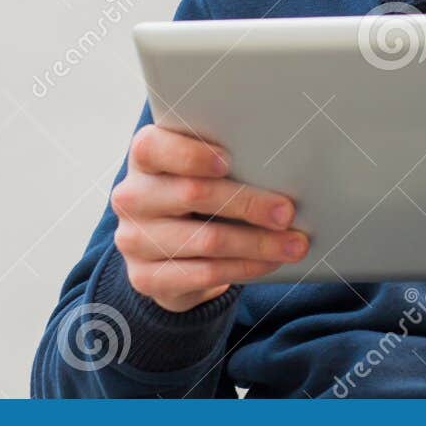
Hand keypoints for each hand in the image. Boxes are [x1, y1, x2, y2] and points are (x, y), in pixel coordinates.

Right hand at [109, 123, 308, 312]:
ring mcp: (134, 240)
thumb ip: (227, 160)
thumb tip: (284, 169)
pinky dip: (244, 268)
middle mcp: (132, 196)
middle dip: (248, 203)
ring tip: (294, 244)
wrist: (171, 249)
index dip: (190, 154)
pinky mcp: (145, 277)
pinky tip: (270, 263)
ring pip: (206, 240)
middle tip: (288, 212)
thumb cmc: (201, 195)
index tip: (228, 161)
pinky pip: (203, 273)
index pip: (154, 148)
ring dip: (257, 243)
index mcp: (145, 157)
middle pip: (193, 194)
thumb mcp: (205, 170)